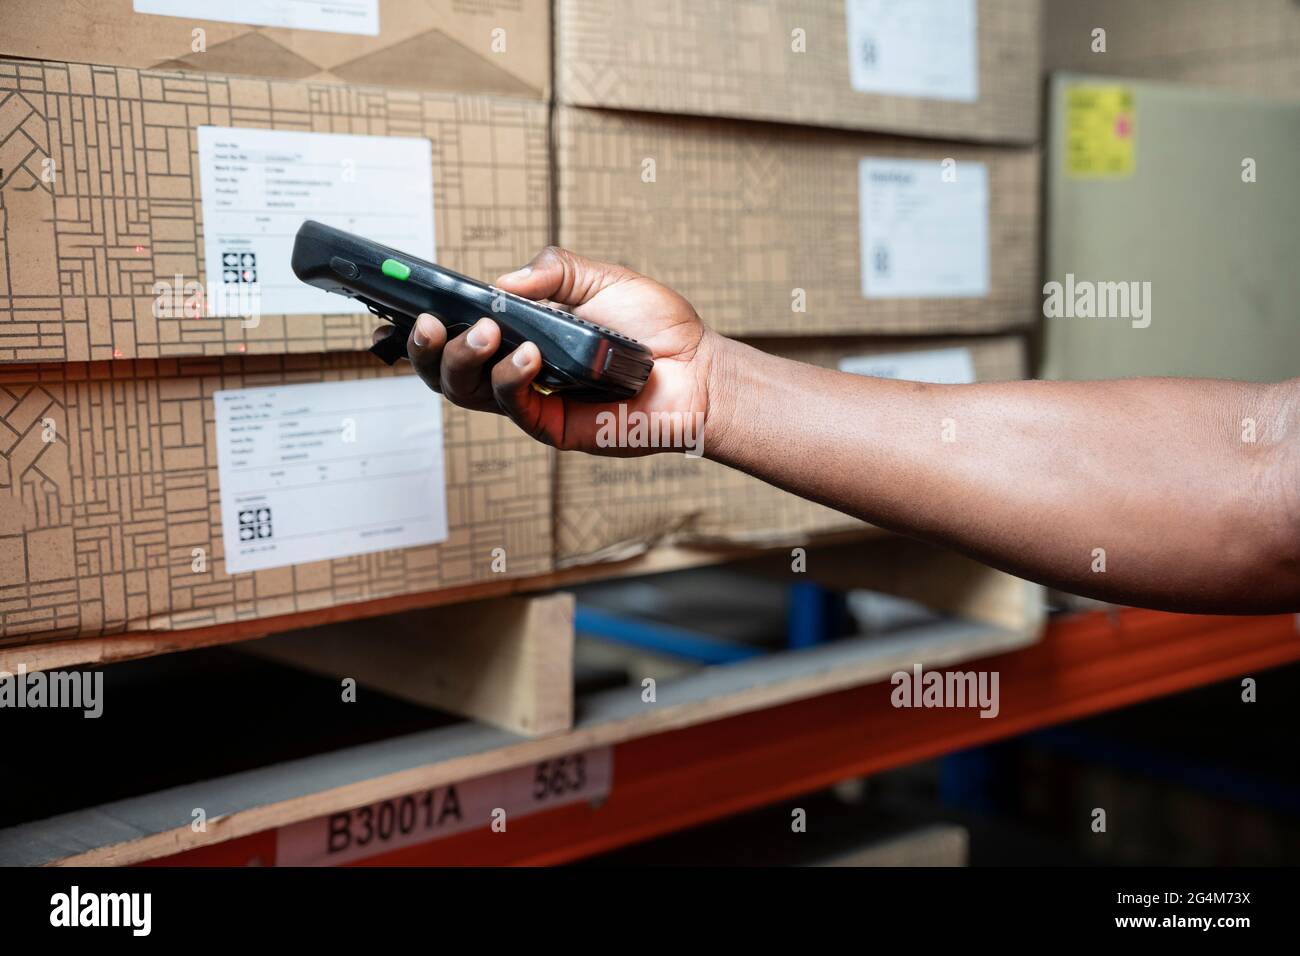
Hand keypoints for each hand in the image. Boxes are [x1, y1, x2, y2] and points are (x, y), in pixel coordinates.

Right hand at [378, 246, 726, 455]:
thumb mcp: (600, 278)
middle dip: (426, 348)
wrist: (699, 371)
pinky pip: (514, 408)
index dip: (416, 326)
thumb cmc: (655, 328)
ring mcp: (532, 402)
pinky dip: (511, 379)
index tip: (389, 309)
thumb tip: (499, 282)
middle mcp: (516, 370)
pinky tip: (527, 355)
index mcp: (518, 334)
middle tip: (430, 322)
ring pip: (469, 393)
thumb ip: (551, 270)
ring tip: (486, 332)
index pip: (454, 333)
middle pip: (446, 370)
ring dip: (466, 360)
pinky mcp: (553, 427)